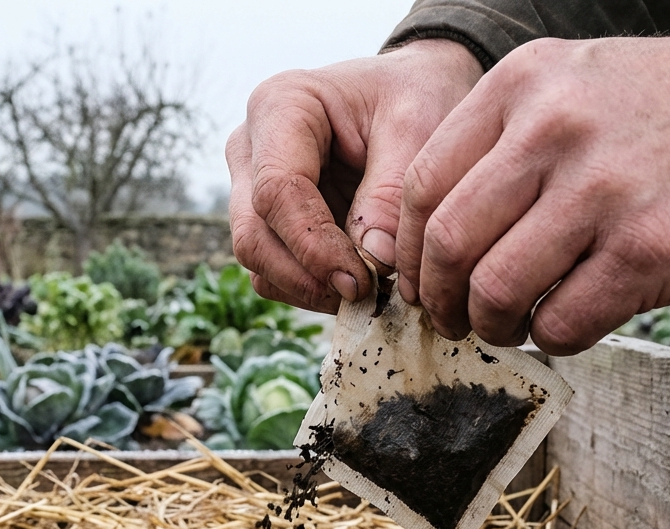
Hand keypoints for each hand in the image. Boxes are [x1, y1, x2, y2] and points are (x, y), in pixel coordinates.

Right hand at [227, 39, 481, 312]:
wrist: (414, 90)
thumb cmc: (416, 95)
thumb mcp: (418, 128)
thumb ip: (392, 193)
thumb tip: (374, 260)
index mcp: (279, 106)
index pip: (276, 192)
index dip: (314, 246)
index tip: (363, 280)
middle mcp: (251, 148)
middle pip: (253, 234)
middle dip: (307, 277)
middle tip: (367, 297)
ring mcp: (251, 187)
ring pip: (258, 261)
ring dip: (310, 289)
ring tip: (371, 293)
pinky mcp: (269, 220)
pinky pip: (275, 271)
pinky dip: (313, 289)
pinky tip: (359, 284)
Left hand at [395, 20, 669, 353]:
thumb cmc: (666, 108)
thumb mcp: (569, 84)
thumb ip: (495, 144)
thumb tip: (420, 238)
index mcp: (520, 85)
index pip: (421, 185)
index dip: (407, 251)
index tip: (419, 280)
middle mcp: (553, 128)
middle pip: (448, 242)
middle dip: (439, 299)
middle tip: (452, 318)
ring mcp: (602, 189)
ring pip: (497, 289)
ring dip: (491, 325)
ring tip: (507, 326)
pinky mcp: (650, 249)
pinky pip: (564, 321)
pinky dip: (552, 339)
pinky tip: (563, 326)